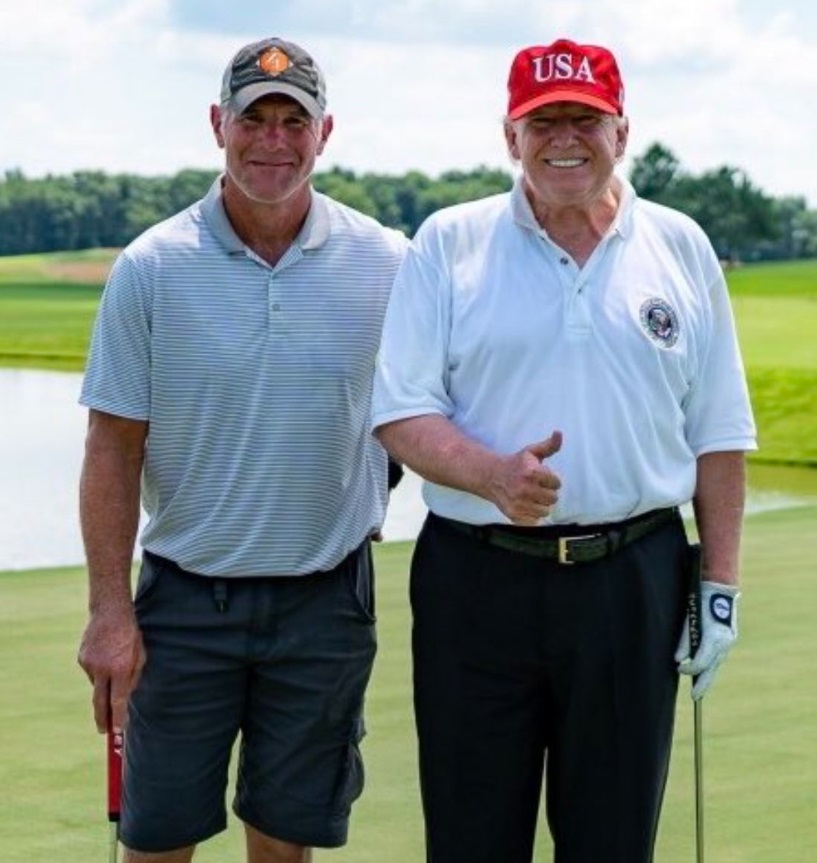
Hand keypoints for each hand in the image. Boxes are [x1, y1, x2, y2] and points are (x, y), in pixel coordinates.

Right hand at [78, 608, 144, 732]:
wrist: (109, 612)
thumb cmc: (130, 633)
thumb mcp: (140, 654)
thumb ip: (134, 676)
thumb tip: (126, 696)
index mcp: (120, 667)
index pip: (117, 699)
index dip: (117, 716)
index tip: (117, 730)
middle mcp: (103, 668)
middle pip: (100, 701)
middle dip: (102, 719)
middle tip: (104, 732)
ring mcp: (89, 664)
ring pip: (97, 684)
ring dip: (105, 681)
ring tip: (113, 662)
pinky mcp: (81, 659)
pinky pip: (92, 672)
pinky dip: (99, 669)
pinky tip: (105, 654)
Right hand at [489, 431, 561, 525]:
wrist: (491, 476)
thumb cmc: (516, 464)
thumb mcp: (531, 452)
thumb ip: (549, 445)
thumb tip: (559, 433)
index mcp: (531, 473)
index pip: (557, 483)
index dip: (551, 480)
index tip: (543, 478)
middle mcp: (524, 489)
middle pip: (553, 498)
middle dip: (547, 492)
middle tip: (536, 487)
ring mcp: (518, 504)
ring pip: (545, 510)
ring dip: (541, 504)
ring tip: (531, 496)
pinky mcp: (514, 515)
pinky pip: (535, 520)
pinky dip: (532, 514)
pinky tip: (526, 505)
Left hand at [675, 581, 739, 699]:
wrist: (719, 587)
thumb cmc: (699, 601)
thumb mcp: (688, 619)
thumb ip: (684, 640)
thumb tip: (677, 659)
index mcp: (714, 638)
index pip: (700, 662)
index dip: (689, 669)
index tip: (678, 669)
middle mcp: (725, 643)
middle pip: (712, 669)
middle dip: (703, 684)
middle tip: (695, 697)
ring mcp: (729, 641)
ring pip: (717, 663)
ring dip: (708, 675)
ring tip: (699, 688)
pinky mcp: (729, 637)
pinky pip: (719, 656)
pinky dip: (711, 664)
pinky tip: (705, 670)